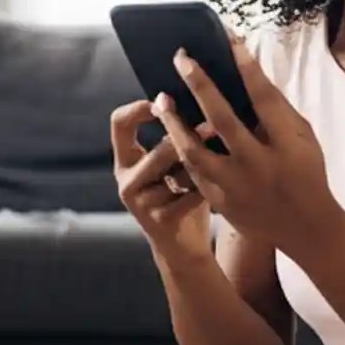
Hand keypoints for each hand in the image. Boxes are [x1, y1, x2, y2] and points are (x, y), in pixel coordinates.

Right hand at [111, 100, 214, 265]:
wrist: (183, 247)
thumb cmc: (183, 195)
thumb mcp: (172, 166)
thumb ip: (174, 139)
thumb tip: (200, 97)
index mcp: (125, 161)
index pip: (119, 123)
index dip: (140, 107)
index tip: (166, 100)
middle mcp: (126, 180)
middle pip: (159, 149)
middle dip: (190, 140)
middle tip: (214, 127)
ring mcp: (140, 203)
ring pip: (177, 172)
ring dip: (203, 165)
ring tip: (225, 155)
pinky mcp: (158, 221)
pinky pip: (190, 193)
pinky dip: (210, 188)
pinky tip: (224, 188)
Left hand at [150, 37, 334, 248]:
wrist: (305, 227)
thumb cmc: (305, 171)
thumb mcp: (303, 137)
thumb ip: (276, 109)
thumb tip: (248, 72)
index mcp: (287, 145)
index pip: (264, 98)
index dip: (246, 67)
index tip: (230, 39)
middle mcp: (259, 166)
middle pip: (223, 120)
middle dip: (200, 86)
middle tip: (181, 58)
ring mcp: (235, 187)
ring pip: (194, 152)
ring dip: (174, 122)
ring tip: (161, 98)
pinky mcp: (220, 202)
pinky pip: (191, 172)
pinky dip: (179, 148)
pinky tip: (170, 130)